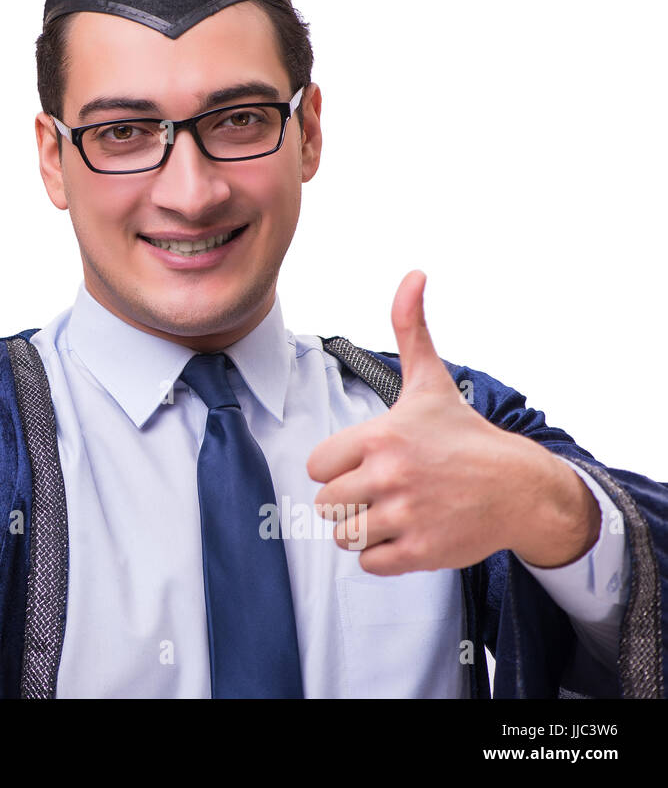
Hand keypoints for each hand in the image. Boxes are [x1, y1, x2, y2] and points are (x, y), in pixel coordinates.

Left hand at [306, 270, 598, 574]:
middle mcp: (389, 477)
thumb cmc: (464, 437)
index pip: (317, 467)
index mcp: (380, 438)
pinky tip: (407, 532)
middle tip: (383, 489)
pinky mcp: (420, 552)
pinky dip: (383, 555)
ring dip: (364, 528)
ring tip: (394, 510)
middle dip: (350, 499)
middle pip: (327, 504)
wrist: (519, 488)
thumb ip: (410, 329)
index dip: (337, 468)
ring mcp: (405, 517)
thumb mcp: (429, 382)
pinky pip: (370, 563)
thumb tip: (413, 275)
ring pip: (345, 535)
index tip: (365, 462)